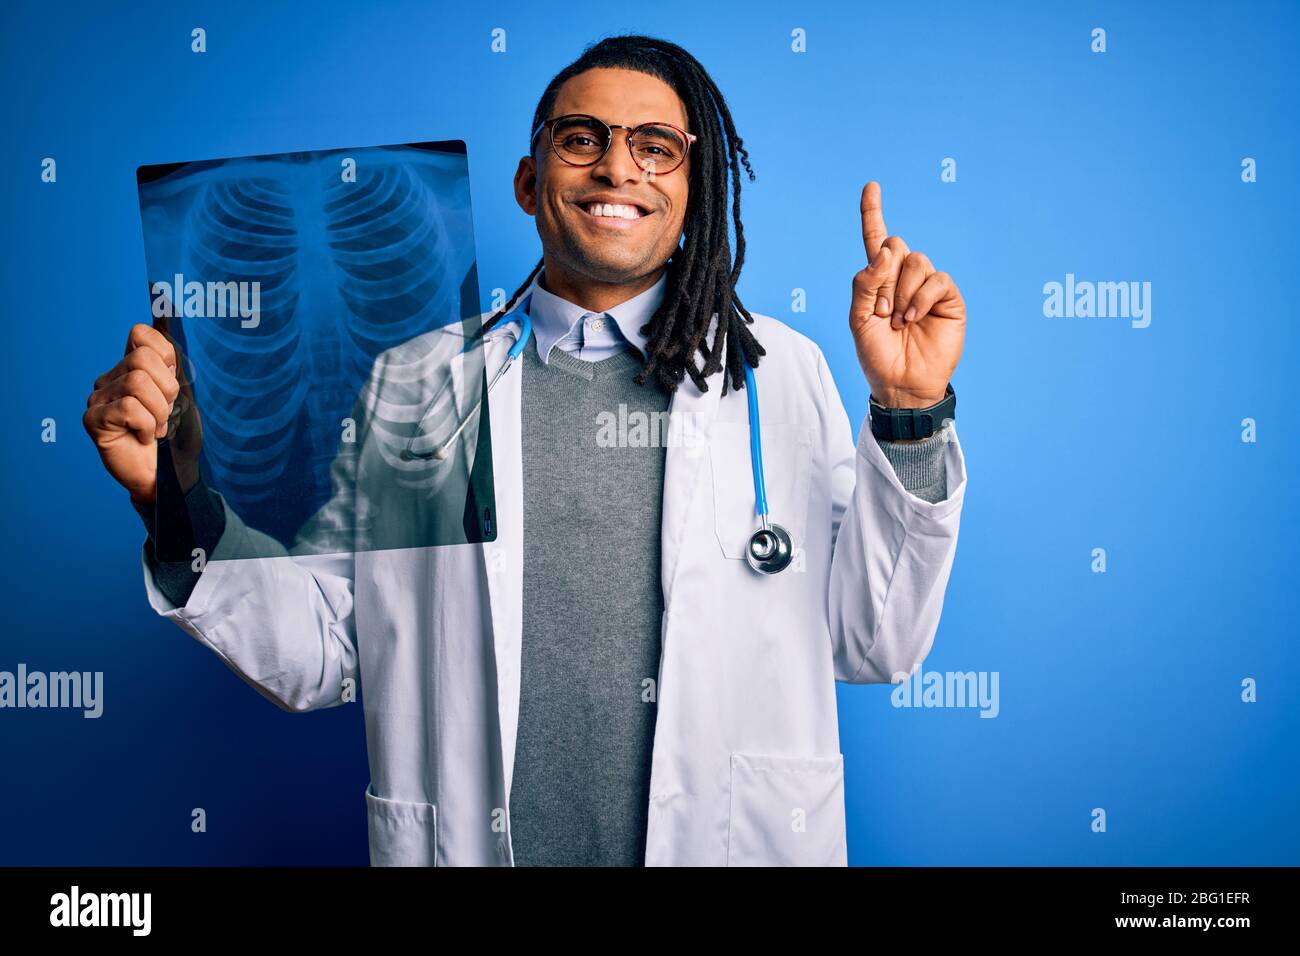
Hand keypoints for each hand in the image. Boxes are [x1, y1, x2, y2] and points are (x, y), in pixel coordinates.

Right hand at [83, 318, 203, 504]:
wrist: (165, 476)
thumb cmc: (175, 439)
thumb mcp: (183, 398)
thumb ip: (173, 367)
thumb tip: (167, 320)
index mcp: (131, 368)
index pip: (141, 334)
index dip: (165, 353)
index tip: (173, 381)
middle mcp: (110, 379)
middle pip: (141, 359)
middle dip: (167, 388)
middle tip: (167, 414)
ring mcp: (98, 398)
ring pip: (136, 382)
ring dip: (159, 410)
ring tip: (157, 428)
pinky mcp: (93, 420)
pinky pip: (128, 407)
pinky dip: (147, 424)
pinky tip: (144, 437)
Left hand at [849, 181, 965, 407]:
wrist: (901, 384)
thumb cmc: (877, 354)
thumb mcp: (858, 319)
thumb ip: (865, 283)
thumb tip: (885, 252)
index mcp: (879, 280)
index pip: (876, 240)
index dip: (872, 213)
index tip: (871, 186)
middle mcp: (903, 278)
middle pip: (897, 245)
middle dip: (884, 277)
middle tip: (882, 311)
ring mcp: (926, 287)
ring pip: (916, 261)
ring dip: (901, 292)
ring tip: (898, 321)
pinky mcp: (948, 298)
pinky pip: (937, 279)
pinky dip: (920, 298)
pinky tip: (913, 319)